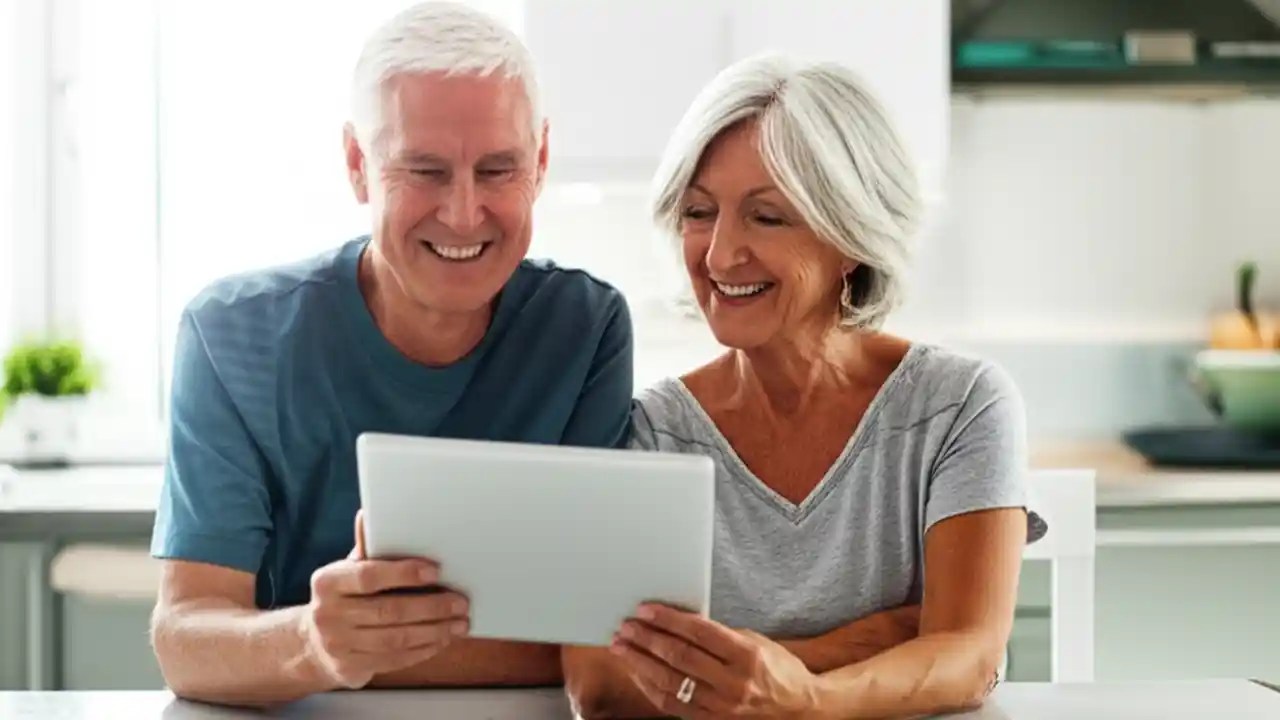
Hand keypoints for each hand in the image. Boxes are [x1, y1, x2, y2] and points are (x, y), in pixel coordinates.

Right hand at [300, 511, 469, 688]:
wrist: (314, 642)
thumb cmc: (344, 597)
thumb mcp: (348, 570)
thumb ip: (367, 548)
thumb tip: (369, 514)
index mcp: (327, 582)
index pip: (368, 576)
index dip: (404, 574)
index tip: (436, 571)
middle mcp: (328, 615)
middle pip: (389, 611)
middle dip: (432, 606)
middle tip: (460, 602)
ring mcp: (338, 645)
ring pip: (396, 639)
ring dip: (434, 631)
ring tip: (459, 623)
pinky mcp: (350, 669)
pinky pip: (394, 660)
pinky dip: (423, 649)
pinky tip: (441, 639)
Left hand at [610, 604, 818, 718]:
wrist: (798, 708)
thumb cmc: (775, 668)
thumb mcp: (754, 641)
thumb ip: (718, 634)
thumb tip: (677, 621)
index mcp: (746, 655)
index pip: (699, 633)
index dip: (668, 619)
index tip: (645, 610)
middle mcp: (733, 683)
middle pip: (679, 657)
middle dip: (647, 640)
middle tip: (626, 627)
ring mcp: (721, 707)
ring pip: (670, 683)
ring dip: (641, 663)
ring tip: (622, 648)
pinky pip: (672, 705)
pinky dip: (650, 687)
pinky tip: (636, 673)